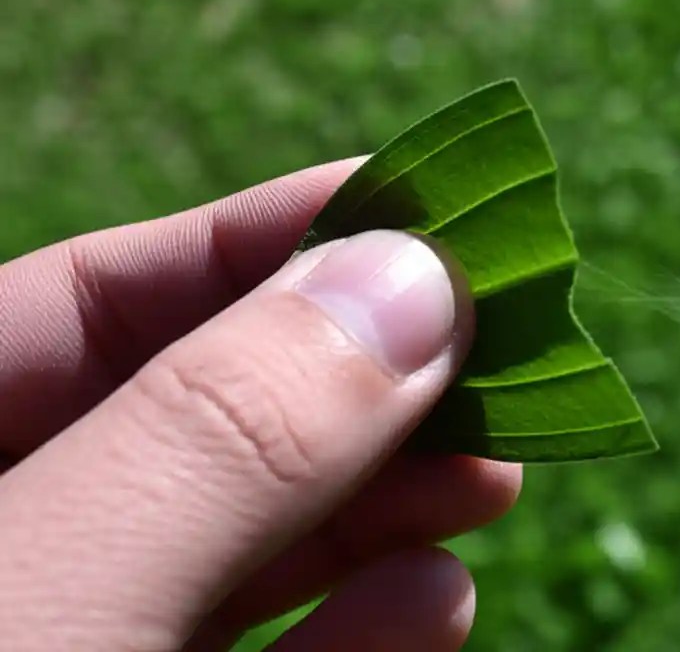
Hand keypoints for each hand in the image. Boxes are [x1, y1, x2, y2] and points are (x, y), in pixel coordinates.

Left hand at [0, 158, 520, 650]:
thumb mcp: (57, 587)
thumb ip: (225, 432)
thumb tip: (413, 279)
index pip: (96, 298)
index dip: (267, 238)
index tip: (425, 207)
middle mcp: (22, 541)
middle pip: (209, 415)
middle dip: (362, 384)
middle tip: (495, 352)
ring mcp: (88, 634)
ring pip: (256, 540)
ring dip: (391, 507)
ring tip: (494, 478)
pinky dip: (365, 625)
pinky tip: (431, 597)